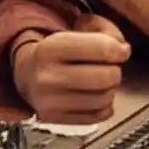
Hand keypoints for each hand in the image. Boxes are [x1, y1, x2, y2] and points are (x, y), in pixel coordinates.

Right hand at [11, 24, 129, 123]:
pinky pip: (99, 116)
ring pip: (105, 98)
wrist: (26, 73)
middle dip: (114, 71)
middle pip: (107, 76)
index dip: (118, 50)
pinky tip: (93, 95)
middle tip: (107, 67)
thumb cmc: (57, 51)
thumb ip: (103, 30)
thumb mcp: (74, 29)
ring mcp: (50, 101)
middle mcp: (47, 76)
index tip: (119, 50)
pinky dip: (104, 106)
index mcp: (50, 48)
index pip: (102, 49)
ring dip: (109, 89)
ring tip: (98, 81)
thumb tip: (123, 50)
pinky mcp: (56, 119)